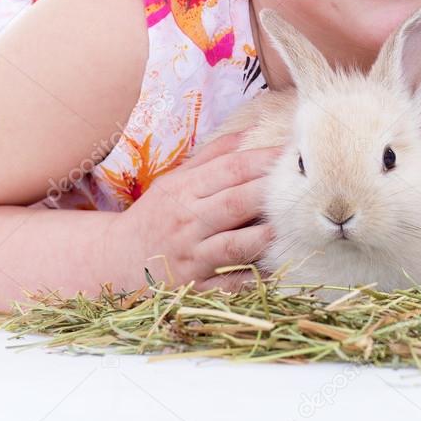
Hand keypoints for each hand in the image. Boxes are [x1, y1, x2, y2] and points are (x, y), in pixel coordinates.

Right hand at [107, 131, 283, 292]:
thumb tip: (249, 131)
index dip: (264, 159)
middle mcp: (187, 221)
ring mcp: (191, 257)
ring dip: (267, 235)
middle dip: (272, 191)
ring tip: (295, 226)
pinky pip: (231, 283)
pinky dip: (255, 277)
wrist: (113, 263)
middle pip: (237, 202)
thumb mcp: (174, 181)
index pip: (230, 169)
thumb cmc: (154, 217)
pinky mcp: (196, 289)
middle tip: (307, 184)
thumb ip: (211, 157)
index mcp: (183, 190)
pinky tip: (279, 267)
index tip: (293, 152)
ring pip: (236, 245)